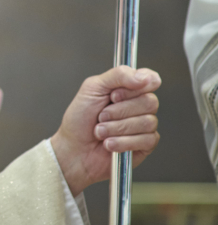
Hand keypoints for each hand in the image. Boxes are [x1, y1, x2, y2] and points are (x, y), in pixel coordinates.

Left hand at [50, 66, 160, 196]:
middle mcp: (138, 105)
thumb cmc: (79, 119)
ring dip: (117, 127)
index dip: (138, 86)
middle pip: (150, 101)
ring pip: (148, 121)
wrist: (73, 149)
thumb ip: (118, 76)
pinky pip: (146, 140)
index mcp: (127, 88)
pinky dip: (123, 142)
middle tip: (101, 115)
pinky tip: (109, 143)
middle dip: (119, 111)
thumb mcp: (92, 88)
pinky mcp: (145, 145)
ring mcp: (144, 125)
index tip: (115, 95)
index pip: (150, 79)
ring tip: (100, 131)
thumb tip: (144, 76)